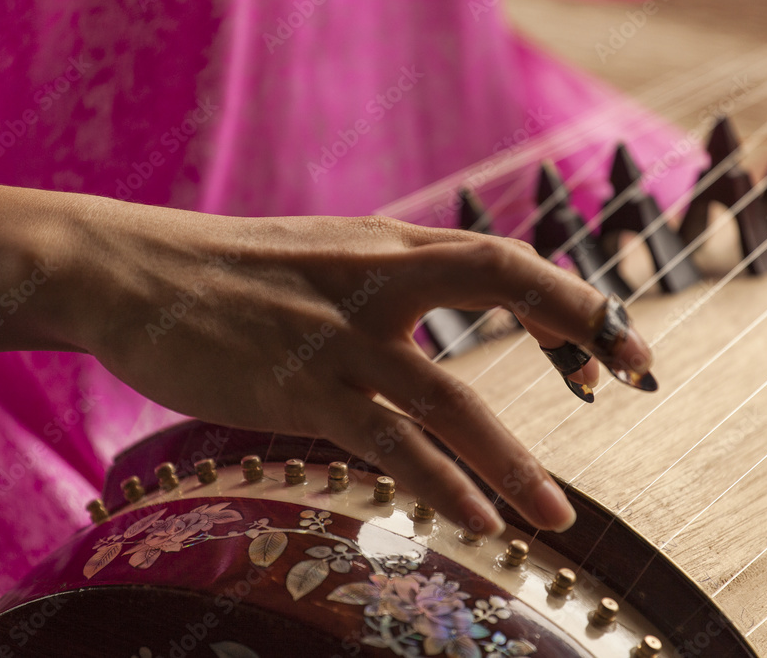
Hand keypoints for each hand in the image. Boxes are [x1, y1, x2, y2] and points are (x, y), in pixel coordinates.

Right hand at [0, 183, 653, 535]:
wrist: (130, 271)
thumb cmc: (229, 274)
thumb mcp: (322, 262)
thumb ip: (383, 288)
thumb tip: (431, 334)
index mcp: (387, 246)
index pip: (502, 259)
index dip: (566, 298)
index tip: (608, 352)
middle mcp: (376, 281)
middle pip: (501, 280)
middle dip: (577, 322)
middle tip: (636, 372)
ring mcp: (339, 337)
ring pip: (449, 395)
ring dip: (513, 458)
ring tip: (558, 517)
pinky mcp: (300, 389)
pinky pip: (388, 442)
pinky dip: (439, 483)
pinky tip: (478, 521)